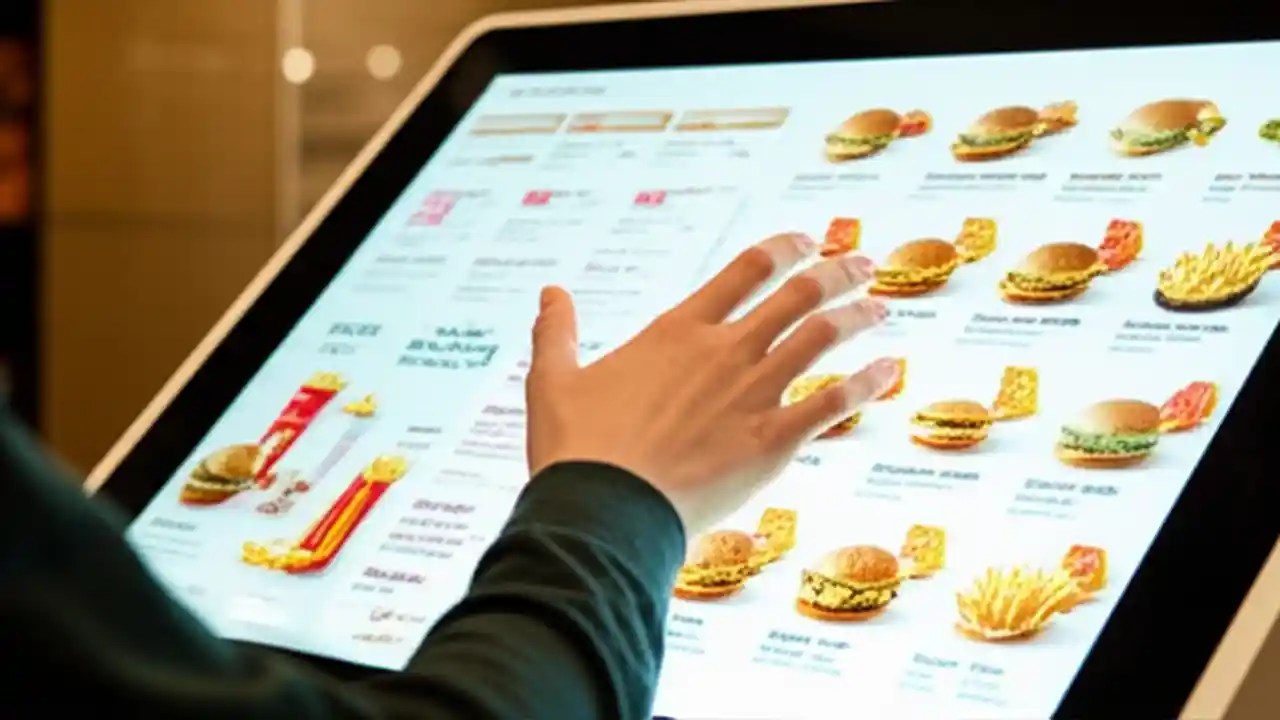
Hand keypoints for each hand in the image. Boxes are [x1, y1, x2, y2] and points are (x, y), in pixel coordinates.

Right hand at [525, 233, 899, 533]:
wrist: (601, 511)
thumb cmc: (575, 449)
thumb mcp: (552, 380)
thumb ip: (556, 332)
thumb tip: (550, 293)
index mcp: (678, 330)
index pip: (746, 270)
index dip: (784, 249)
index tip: (807, 241)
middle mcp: (724, 351)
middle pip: (796, 294)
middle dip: (837, 273)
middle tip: (863, 265)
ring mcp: (753, 395)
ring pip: (822, 337)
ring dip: (858, 316)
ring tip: (882, 308)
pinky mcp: (772, 443)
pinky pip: (833, 405)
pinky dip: (867, 385)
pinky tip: (890, 373)